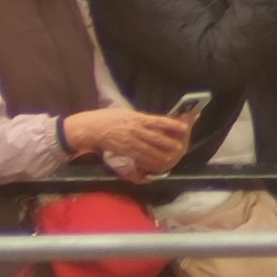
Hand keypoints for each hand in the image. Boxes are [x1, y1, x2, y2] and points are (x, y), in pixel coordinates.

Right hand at [73, 100, 196, 179]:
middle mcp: (137, 130)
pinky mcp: (126, 152)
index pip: (161, 122)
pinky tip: (159, 164)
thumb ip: (143, 119)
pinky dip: (153, 162)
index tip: (185, 127)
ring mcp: (132, 142)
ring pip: (154, 152)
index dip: (174, 125)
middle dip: (174, 143)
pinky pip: (143, 159)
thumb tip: (159, 123)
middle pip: (161, 139)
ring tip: (174, 157)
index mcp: (138, 118)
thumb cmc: (108, 118)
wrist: (91, 128)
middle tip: (182, 146)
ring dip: (166, 156)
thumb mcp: (128, 113)